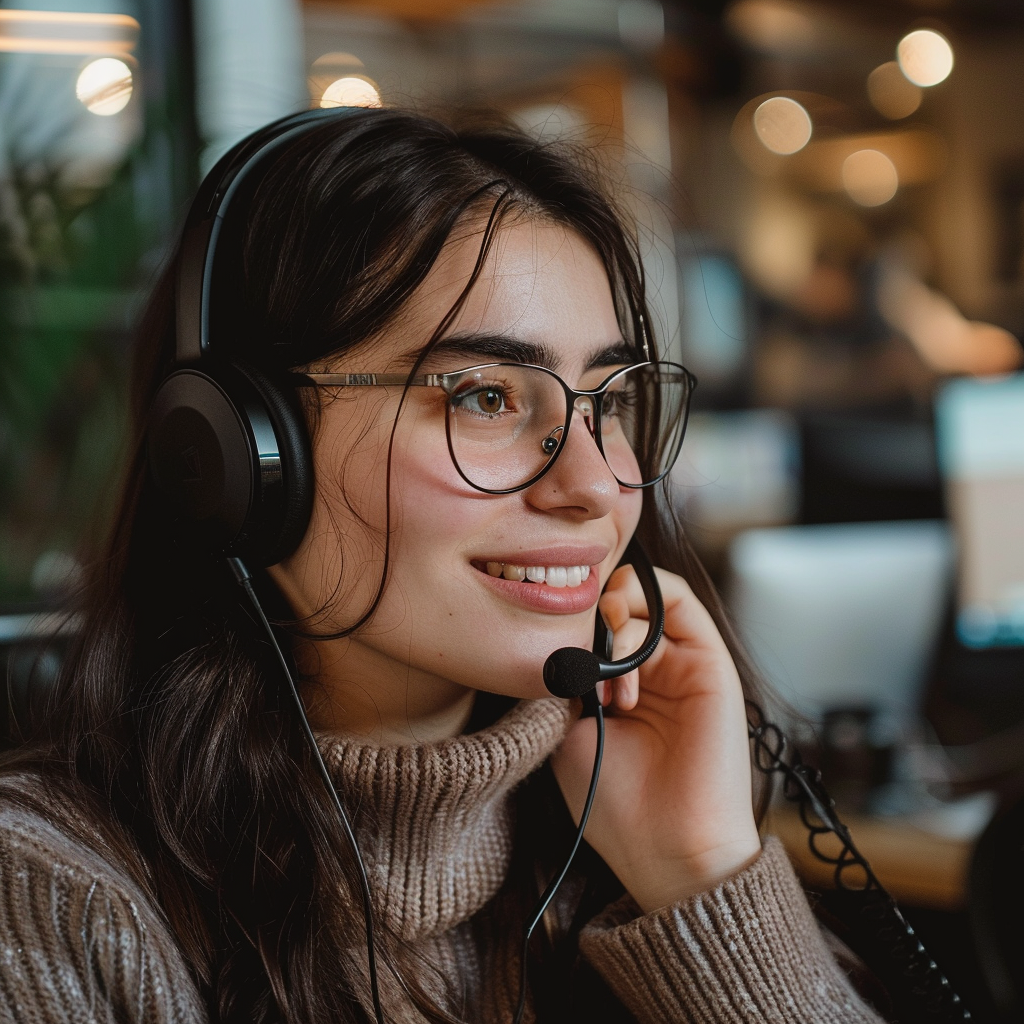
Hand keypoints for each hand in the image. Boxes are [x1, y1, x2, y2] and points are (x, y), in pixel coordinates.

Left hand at [549, 565, 760, 913]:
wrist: (668, 848)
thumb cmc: (619, 805)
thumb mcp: (570, 731)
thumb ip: (567, 679)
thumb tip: (559, 637)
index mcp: (620, 686)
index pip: (593, 625)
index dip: (568, 624)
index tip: (548, 657)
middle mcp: (653, 670)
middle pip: (616, 605)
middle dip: (588, 623)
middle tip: (578, 670)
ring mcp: (681, 663)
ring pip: (643, 597)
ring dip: (612, 620)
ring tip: (605, 678)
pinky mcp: (710, 661)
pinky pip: (680, 601)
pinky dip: (643, 603)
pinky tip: (623, 652)